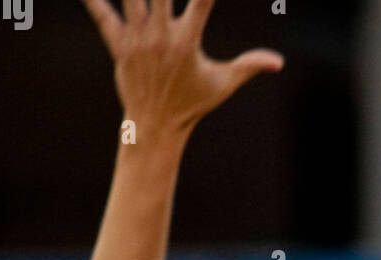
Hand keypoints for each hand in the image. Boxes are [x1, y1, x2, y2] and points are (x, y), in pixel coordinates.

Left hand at [83, 0, 282, 137]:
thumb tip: (279, 63)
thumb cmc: (192, 103)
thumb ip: (250, 66)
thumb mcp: (223, 83)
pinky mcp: (118, 44)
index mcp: (187, 41)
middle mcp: (161, 36)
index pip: (202, 2)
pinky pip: (101, 14)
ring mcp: (137, 39)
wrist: (156, 126)